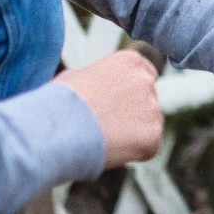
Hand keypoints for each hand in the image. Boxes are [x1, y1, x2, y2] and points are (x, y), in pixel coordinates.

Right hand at [55, 49, 162, 167]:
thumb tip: (95, 85)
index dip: (131, 91)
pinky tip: (112, 149)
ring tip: (104, 137)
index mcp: (130, 62)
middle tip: (108, 124)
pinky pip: (149, 145)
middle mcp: (146, 81)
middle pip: (148, 99)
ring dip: (134, 132)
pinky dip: (134, 151)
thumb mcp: (76, 77)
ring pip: (149, 123)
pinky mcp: (153, 135)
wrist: (60, 129)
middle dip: (133, 112)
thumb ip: (98, 78)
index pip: (146, 73)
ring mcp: (152, 108)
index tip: (119, 102)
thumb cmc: (60, 102)